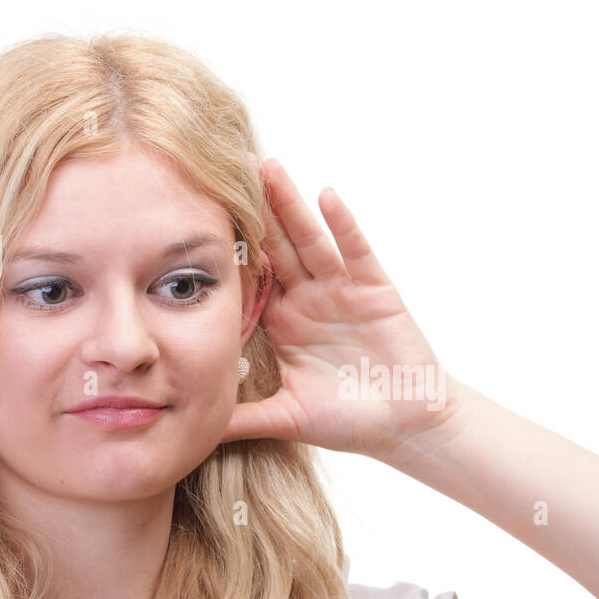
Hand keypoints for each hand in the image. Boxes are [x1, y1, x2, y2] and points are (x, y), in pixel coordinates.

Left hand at [220, 158, 458, 460]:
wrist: (405, 426)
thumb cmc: (349, 421)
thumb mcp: (286, 417)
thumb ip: (241, 418)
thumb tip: (194, 431)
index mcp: (282, 324)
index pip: (248, 277)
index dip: (226, 249)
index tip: (193, 217)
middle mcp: (307, 299)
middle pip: (275, 247)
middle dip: (253, 211)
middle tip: (223, 168)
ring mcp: (340, 291)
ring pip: (309, 240)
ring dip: (290, 204)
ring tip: (268, 167)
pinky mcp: (374, 289)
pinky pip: (356, 251)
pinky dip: (343, 224)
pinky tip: (327, 196)